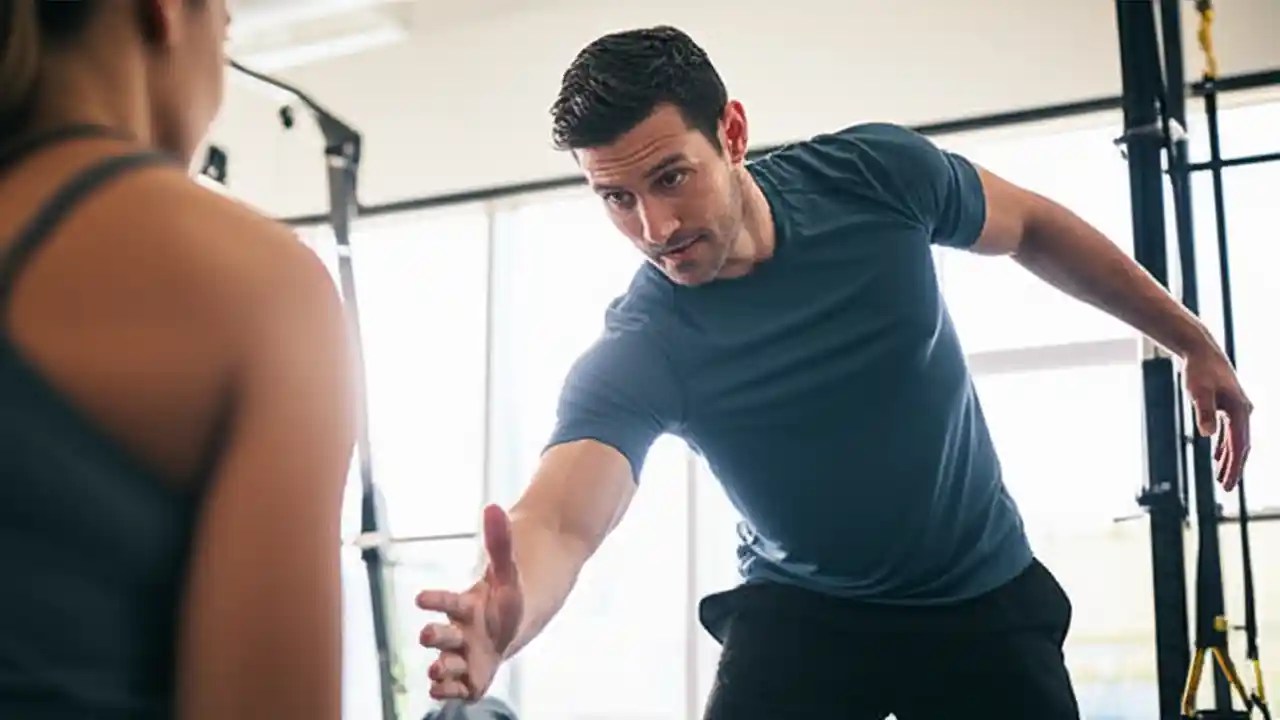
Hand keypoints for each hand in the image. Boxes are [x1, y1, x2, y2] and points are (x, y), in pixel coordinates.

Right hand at [417, 505, 523, 701]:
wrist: (511, 627)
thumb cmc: (505, 599)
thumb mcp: (509, 572)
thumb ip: (500, 542)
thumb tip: (493, 506)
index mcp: (464, 606)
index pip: (448, 601)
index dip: (436, 599)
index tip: (421, 598)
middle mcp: (458, 633)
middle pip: (442, 634)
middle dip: (434, 635)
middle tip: (426, 634)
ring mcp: (463, 657)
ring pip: (446, 663)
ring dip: (440, 667)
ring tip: (436, 670)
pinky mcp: (471, 679)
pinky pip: (457, 688)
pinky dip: (449, 691)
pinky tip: (441, 692)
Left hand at [1183, 343, 1252, 490]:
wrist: (1200, 351)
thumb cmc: (1198, 370)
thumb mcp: (1198, 391)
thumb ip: (1204, 412)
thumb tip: (1207, 434)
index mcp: (1240, 410)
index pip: (1239, 445)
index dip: (1235, 467)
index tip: (1228, 484)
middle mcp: (1243, 410)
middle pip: (1240, 445)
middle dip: (1234, 467)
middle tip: (1226, 488)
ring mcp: (1237, 408)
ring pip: (1235, 439)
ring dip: (1229, 458)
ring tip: (1222, 477)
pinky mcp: (1228, 406)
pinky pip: (1230, 431)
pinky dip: (1225, 444)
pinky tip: (1217, 456)